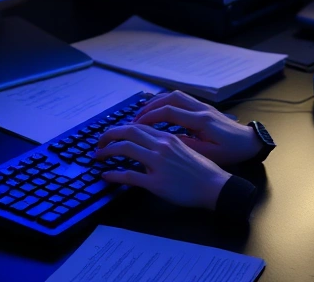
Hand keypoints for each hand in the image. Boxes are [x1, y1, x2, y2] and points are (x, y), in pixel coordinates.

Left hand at [94, 124, 230, 209]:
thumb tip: (150, 144)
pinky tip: (106, 175)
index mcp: (167, 137)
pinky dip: (114, 174)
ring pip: (125, 149)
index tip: (112, 134)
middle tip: (99, 142)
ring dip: (107, 151)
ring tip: (98, 155)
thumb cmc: (203, 170)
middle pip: (127, 132)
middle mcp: (161, 146)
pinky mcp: (156, 183)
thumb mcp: (185, 149)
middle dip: (108, 135)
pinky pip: (129, 176)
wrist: (215, 186)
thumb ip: (166, 144)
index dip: (121, 128)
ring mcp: (157, 164)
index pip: (138, 126)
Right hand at [133, 91, 262, 165]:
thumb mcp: (209, 154)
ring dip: (157, 102)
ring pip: (175, 95)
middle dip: (149, 106)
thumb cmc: (231, 152)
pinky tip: (158, 110)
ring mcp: (202, 106)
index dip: (150, 116)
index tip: (136, 124)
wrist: (249, 143)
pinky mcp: (204, 107)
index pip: (169, 112)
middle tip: (135, 118)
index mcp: (201, 120)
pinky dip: (166, 101)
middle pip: (169, 98)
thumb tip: (166, 140)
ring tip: (143, 113)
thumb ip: (187, 146)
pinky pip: (181, 98)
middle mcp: (200, 109)